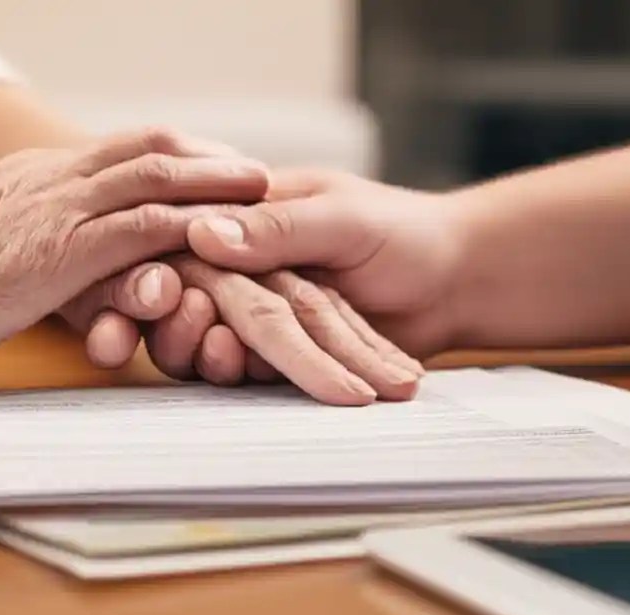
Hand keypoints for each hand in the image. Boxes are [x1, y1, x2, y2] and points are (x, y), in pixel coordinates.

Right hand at [0, 127, 266, 375]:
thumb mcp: (3, 248)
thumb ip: (52, 240)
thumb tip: (96, 254)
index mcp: (39, 175)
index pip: (127, 147)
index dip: (186, 153)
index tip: (228, 166)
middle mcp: (51, 179)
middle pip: (151, 148)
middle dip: (212, 157)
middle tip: (260, 174)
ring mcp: (55, 210)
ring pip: (153, 178)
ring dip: (215, 183)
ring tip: (262, 193)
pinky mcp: (57, 253)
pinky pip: (138, 229)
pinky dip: (186, 228)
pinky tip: (222, 238)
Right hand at [184, 169, 464, 357]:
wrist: (454, 280)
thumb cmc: (404, 232)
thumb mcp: (343, 218)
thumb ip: (278, 228)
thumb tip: (201, 233)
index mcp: (246, 217)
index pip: (190, 249)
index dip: (175, 277)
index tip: (179, 297)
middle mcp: (243, 269)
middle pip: (201, 303)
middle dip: (198, 329)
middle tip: (217, 343)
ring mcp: (261, 316)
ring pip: (220, 346)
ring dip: (224, 362)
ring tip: (234, 360)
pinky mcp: (283, 359)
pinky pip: (259, 375)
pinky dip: (270, 379)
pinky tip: (292, 381)